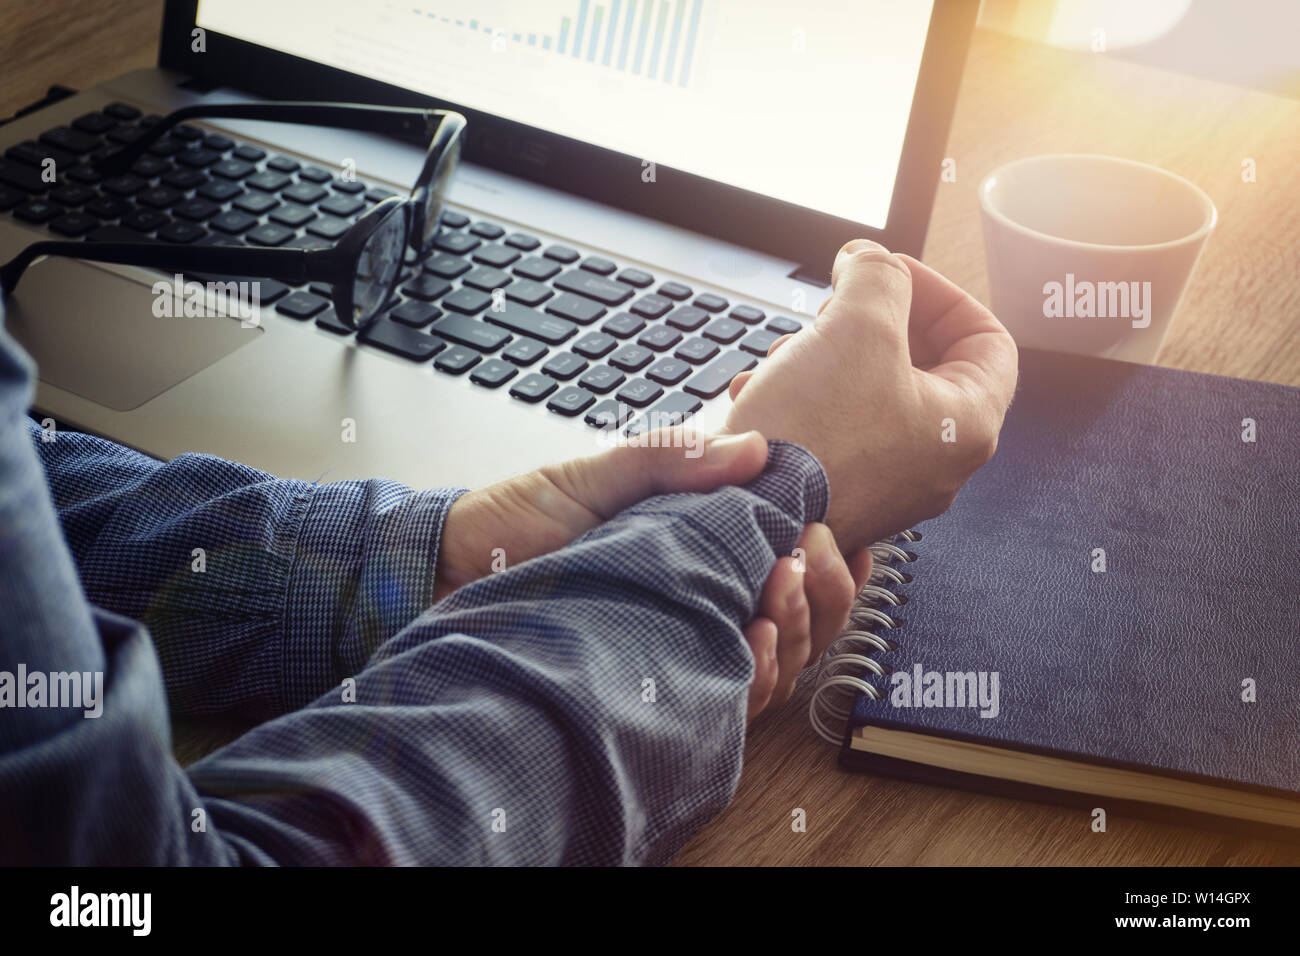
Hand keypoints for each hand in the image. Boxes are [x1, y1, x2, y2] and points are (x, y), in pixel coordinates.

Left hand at [434, 429, 872, 723]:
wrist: (448, 571)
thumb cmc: (516, 521)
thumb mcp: (596, 476)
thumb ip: (671, 461)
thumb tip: (757, 450)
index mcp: (700, 546)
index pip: (793, 557)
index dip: (830, 553)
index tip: (833, 533)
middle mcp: (705, 598)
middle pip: (805, 612)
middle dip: (823, 587)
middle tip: (801, 557)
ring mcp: (688, 643)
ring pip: (785, 655)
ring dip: (801, 624)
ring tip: (775, 587)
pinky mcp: (666, 684)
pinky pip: (740, 696)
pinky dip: (764, 670)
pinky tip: (757, 638)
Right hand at [722, 241, 1018, 551]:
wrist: (749, 516)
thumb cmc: (815, 435)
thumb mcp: (856, 326)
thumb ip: (876, 277)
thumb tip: (871, 261)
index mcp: (966, 425)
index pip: (987, 339)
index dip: (939, 292)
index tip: (889, 274)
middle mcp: (935, 464)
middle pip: (921, 364)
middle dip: (868, 323)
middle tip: (833, 309)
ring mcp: (887, 486)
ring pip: (868, 394)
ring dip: (826, 357)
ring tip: (787, 353)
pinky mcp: (839, 496)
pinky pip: (834, 430)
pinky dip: (803, 399)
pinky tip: (765, 391)